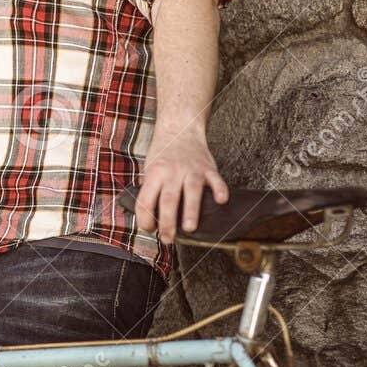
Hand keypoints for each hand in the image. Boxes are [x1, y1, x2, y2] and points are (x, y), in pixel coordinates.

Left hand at [136, 126, 228, 243]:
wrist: (180, 128)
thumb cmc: (163, 154)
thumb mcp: (149, 169)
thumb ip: (150, 191)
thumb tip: (150, 219)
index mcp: (155, 173)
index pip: (146, 199)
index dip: (145, 218)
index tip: (149, 229)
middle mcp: (173, 171)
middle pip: (169, 199)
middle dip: (168, 222)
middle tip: (168, 238)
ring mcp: (192, 169)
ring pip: (191, 191)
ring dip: (191, 211)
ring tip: (190, 228)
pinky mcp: (208, 167)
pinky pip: (215, 180)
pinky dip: (219, 190)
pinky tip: (221, 201)